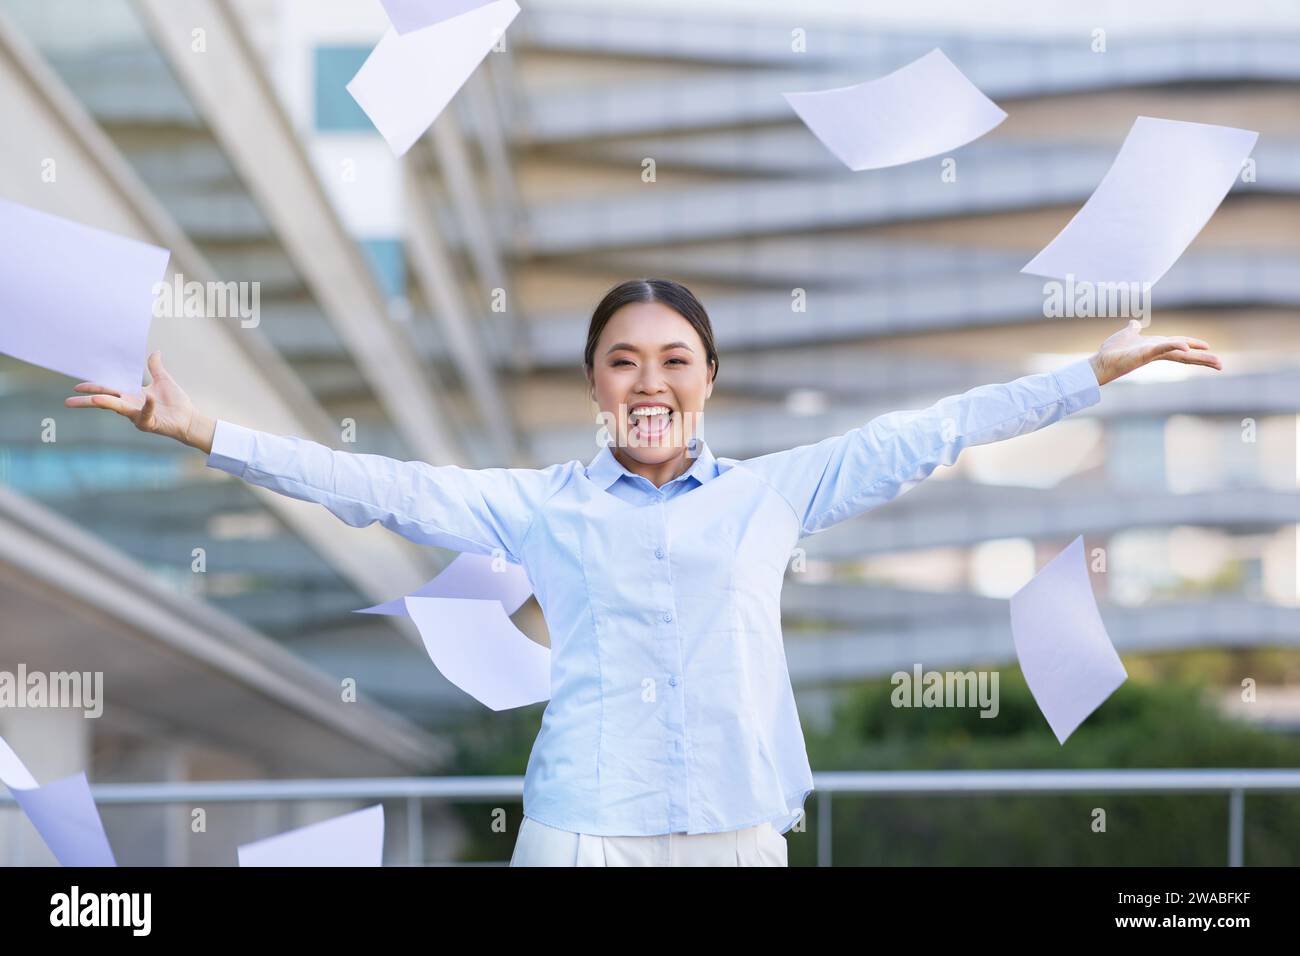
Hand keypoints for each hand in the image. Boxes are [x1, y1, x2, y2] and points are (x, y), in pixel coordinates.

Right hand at [64, 351, 215, 451]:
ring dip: (108, 404)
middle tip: (69, 401)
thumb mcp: (163, 381)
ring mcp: (139, 416)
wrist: (190, 418)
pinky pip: (146, 414)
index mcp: (131, 396)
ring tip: (95, 400)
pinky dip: (147, 407)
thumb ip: (155, 368)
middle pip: (105, 402)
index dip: (93, 388)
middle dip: (88, 401)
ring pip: (120, 409)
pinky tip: (150, 399)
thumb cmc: (176, 402)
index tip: (76, 387)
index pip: (108, 390)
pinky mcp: (150, 423)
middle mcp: (131, 406)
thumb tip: (155, 352)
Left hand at [1088, 320, 1222, 385]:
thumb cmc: (1112, 351)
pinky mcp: (1145, 354)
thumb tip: (1134, 323)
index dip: (1194, 345)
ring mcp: (1153, 354)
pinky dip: (1175, 347)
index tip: (1209, 347)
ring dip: (1199, 358)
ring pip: (1180, 354)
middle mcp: (1158, 351)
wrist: (1100, 361)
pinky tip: (1187, 348)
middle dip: (1203, 359)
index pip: (1180, 345)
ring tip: (1217, 362)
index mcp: (1156, 346)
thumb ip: (1133, 330)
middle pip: (1185, 355)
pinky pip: (1163, 348)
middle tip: (1221, 365)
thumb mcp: (1126, 335)